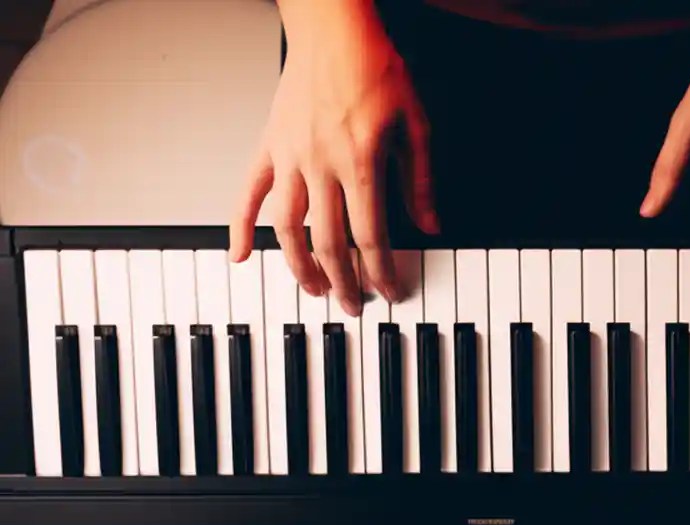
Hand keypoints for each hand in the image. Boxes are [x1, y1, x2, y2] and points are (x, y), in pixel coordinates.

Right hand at [229, 0, 436, 315]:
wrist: (336, 30)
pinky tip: (237, 256)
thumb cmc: (377, 69)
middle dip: (341, 281)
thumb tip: (429, 226)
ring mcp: (289, 158)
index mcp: (362, 164)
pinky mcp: (268, 147)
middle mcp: (322, 166)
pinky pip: (247, 194)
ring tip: (312, 289)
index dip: (380, 272)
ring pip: (286, 228)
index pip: (371, 237)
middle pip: (328, 242)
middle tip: (351, 306)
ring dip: (298, 267)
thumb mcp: (417, 125)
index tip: (389, 292)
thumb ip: (421, 182)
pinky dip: (238, 227)